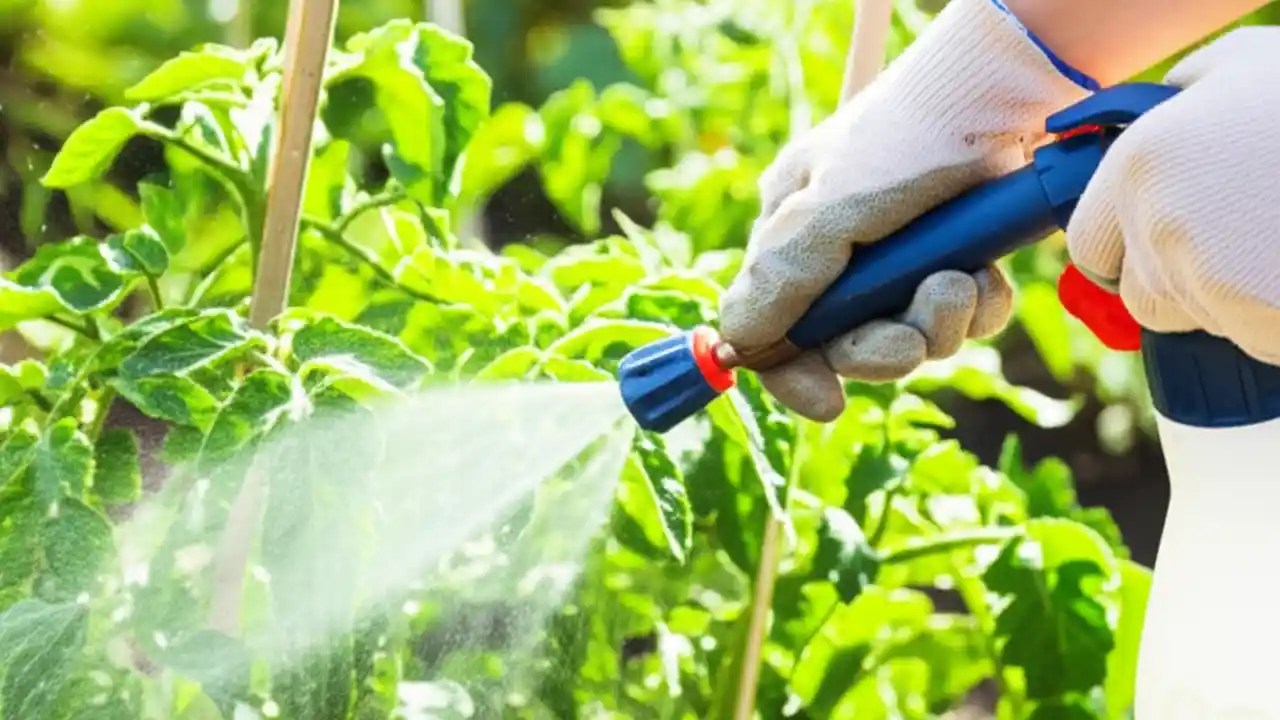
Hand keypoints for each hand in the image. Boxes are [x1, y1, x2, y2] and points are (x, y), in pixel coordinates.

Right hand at [719, 0, 1088, 420]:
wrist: (999, 93)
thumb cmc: (902, 138)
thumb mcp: (829, 207)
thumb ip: (783, 277)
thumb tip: (735, 342)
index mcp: (792, 234)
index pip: (771, 325)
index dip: (793, 373)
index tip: (828, 402)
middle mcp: (840, 254)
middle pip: (846, 344)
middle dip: (884, 349)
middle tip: (912, 339)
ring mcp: (900, 259)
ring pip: (910, 336)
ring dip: (937, 325)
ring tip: (958, 282)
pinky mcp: (957, 259)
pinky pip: (961, 317)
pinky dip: (976, 307)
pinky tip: (984, 274)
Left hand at [1067, 28, 1279, 364]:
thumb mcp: (1244, 65)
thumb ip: (1182, 94)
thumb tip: (1149, 114)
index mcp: (1141, 161)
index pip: (1089, 245)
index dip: (1122, 252)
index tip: (1154, 250)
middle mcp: (1158, 223)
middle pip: (1142, 295)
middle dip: (1180, 284)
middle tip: (1240, 245)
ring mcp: (1206, 277)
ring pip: (1197, 319)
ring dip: (1230, 301)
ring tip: (1276, 248)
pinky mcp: (1255, 320)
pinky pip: (1250, 339)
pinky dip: (1270, 323)